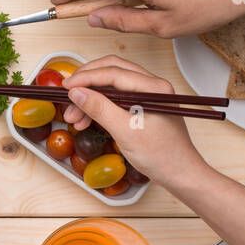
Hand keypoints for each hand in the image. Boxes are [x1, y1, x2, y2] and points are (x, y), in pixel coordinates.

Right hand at [61, 56, 204, 186]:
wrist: (180, 173)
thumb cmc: (161, 155)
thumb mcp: (125, 131)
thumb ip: (99, 108)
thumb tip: (76, 92)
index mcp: (153, 87)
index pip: (113, 72)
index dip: (85, 78)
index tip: (65, 87)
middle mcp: (152, 85)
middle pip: (111, 71)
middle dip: (86, 83)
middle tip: (67, 95)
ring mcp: (148, 95)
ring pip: (111, 85)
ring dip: (90, 97)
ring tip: (74, 116)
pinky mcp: (143, 106)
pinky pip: (116, 98)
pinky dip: (99, 107)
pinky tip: (85, 120)